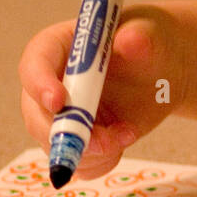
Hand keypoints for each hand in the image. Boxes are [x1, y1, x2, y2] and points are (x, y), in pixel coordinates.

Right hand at [18, 5, 188, 179]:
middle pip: (37, 115)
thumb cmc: (149, 43)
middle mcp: (51, 83)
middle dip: (69, 134)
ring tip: (128, 133)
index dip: (40, 84)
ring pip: (56, 146)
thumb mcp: (149, 34)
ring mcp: (62, 115)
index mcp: (58, 47)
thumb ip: (139, 37)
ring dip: (90, 151)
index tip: (59, 101)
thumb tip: (131, 41)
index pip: (35, 64)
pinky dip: (101, 161)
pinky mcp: (79, 138)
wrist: (161, 71)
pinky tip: (124, 140)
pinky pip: (78, 163)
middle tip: (106, 142)